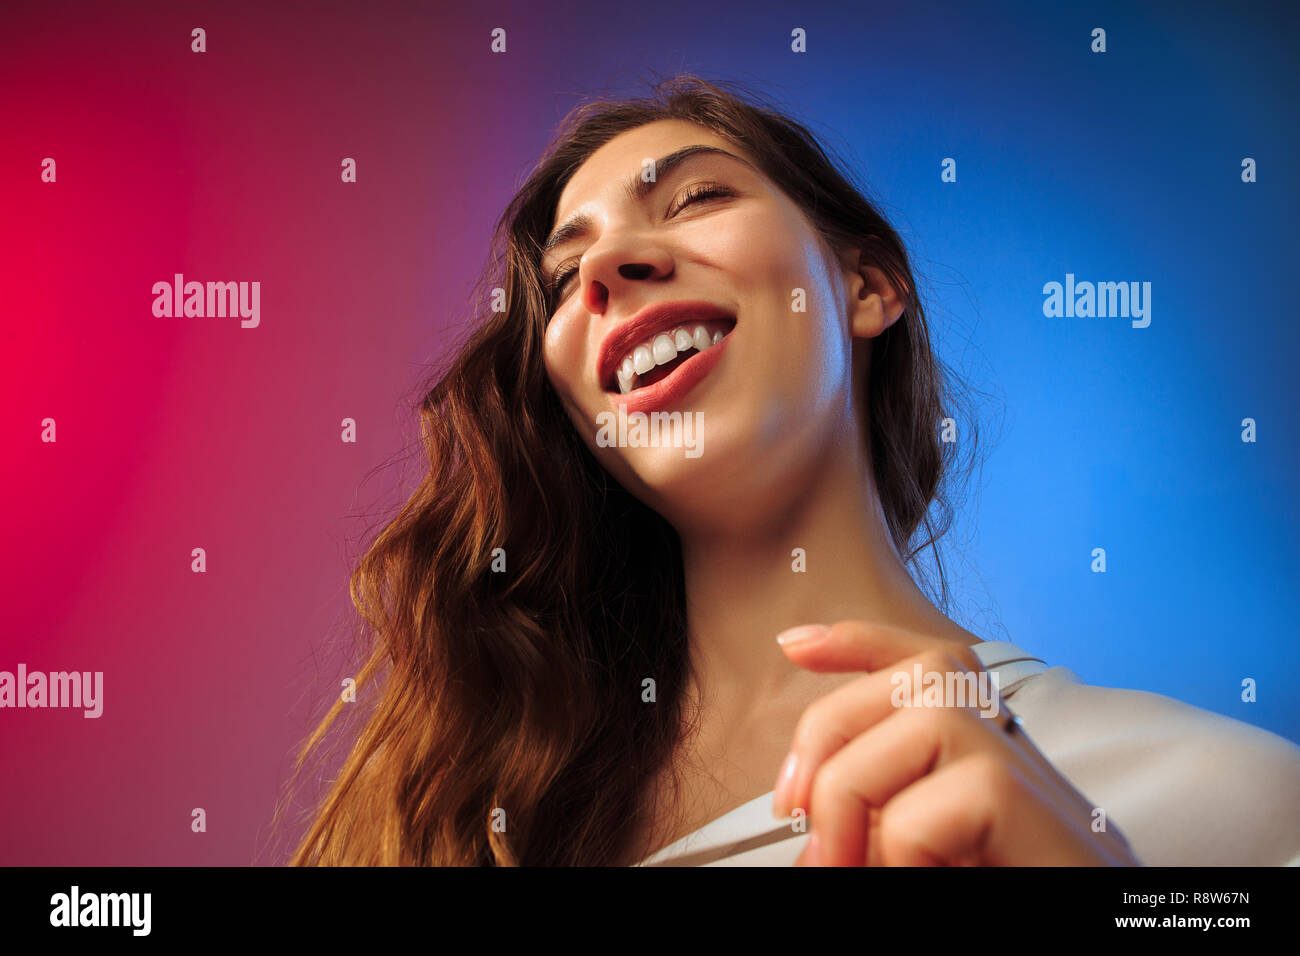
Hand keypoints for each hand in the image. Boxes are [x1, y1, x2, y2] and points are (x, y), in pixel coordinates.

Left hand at [771, 620, 1140, 865]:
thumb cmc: (1008, 901)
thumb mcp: (923, 865)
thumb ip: (879, 837)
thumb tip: (810, 837)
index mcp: (994, 771)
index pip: (936, 666)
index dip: (864, 641)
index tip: (795, 645)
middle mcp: (1029, 767)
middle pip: (924, 671)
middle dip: (833, 728)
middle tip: (797, 818)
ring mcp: (1049, 790)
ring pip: (931, 710)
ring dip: (853, 786)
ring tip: (840, 863)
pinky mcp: (1053, 821)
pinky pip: (959, 793)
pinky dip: (903, 847)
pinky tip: (907, 882)